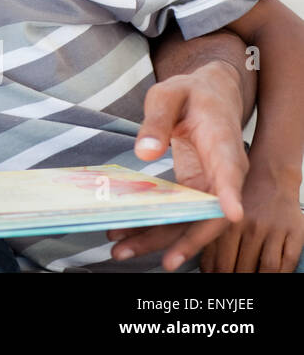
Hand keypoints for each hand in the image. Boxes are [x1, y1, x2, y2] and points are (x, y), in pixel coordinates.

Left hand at [108, 60, 247, 269]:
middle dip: (187, 239)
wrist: (209, 95)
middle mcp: (224, 170)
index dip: (230, 193)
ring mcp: (212, 183)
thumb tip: (144, 151)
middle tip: (160, 261)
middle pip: (212, 211)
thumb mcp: (168, 94)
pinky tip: (127, 234)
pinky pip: (180, 213)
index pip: (230, 171)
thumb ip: (156, 120)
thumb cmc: (189, 93)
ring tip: (122, 251)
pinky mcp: (196, 189)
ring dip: (160, 239)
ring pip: (193, 219)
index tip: (231, 215)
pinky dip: (155, 225)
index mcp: (221, 141)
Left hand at [202, 166, 303, 271]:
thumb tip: (206, 268)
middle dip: (231, 277)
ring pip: (264, 267)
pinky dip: (279, 274)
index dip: (213, 273)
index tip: (211, 278)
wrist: (270, 177)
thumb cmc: (242, 198)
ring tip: (248, 281)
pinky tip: (270, 276)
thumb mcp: (221, 213)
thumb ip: (213, 238)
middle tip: (229, 281)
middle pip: (239, 266)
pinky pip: (287, 261)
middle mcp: (250, 226)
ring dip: (255, 278)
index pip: (217, 259)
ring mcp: (273, 230)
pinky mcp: (294, 233)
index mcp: (227, 222)